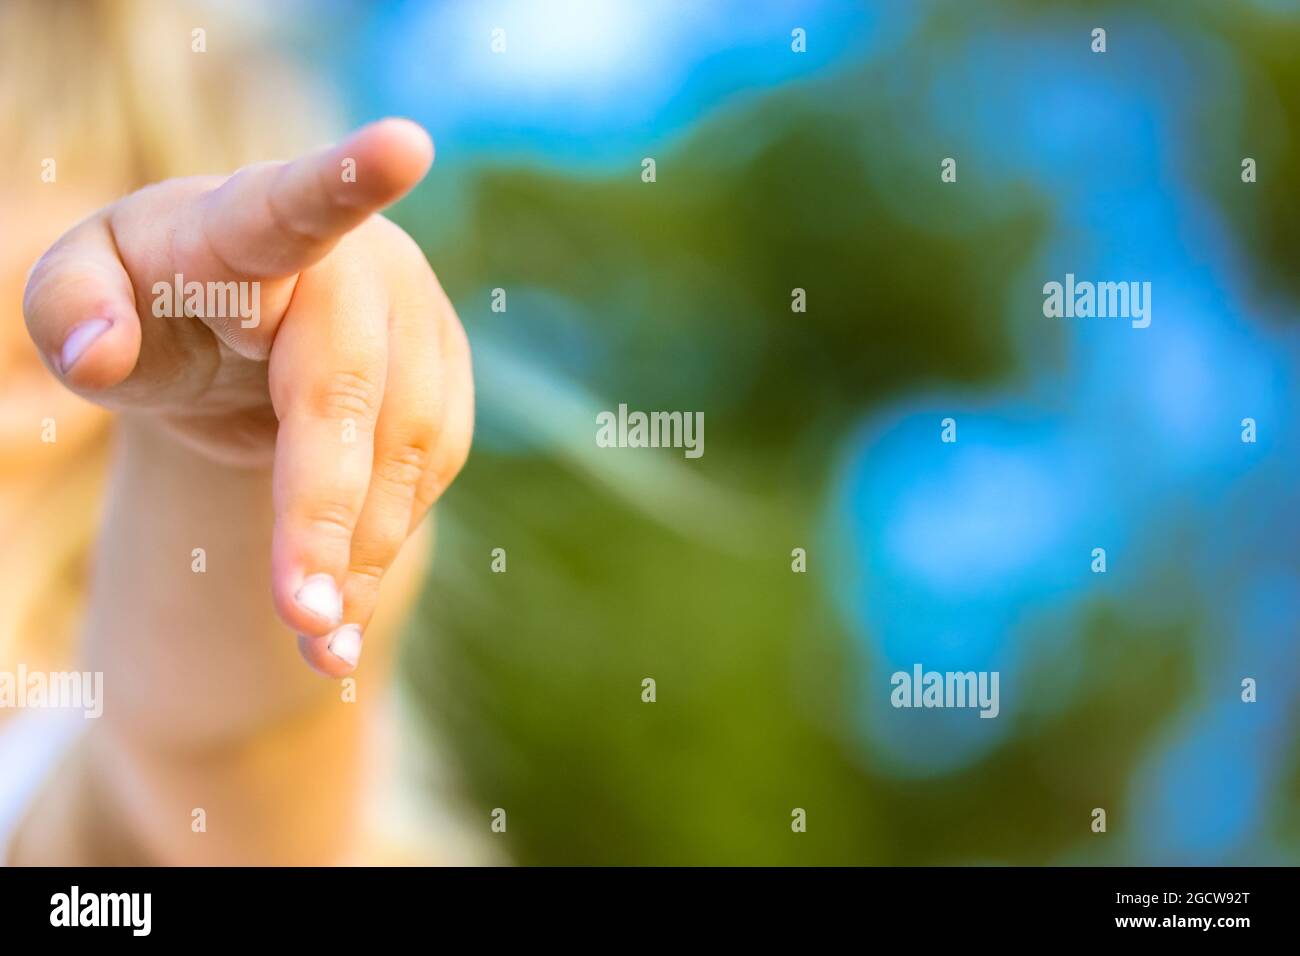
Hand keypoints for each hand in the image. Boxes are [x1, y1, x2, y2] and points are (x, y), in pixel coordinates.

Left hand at [22, 119, 472, 676]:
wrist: (250, 327)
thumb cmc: (157, 298)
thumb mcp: (85, 290)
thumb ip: (67, 306)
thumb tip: (98, 351)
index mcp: (251, 223)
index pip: (296, 202)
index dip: (349, 179)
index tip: (404, 145)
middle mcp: (356, 265)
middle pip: (349, 394)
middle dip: (329, 511)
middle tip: (305, 618)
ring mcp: (418, 323)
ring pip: (410, 451)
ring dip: (368, 552)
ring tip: (319, 643)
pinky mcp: (448, 383)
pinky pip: (431, 476)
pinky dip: (390, 544)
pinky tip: (349, 595)